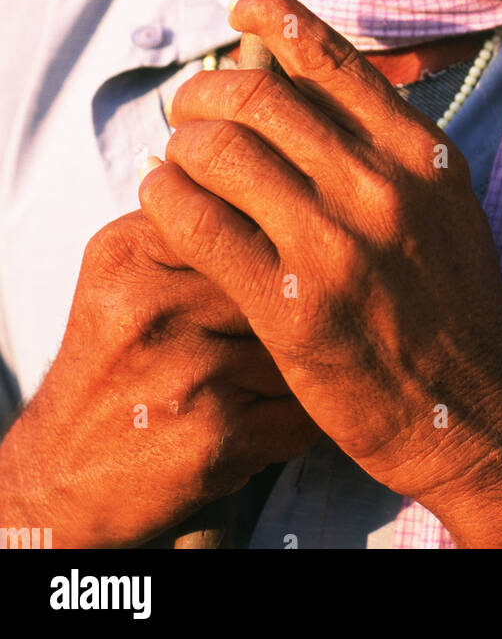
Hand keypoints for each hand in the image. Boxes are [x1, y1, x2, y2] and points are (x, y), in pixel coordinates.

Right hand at [0, 210, 316, 547]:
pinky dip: (295, 421)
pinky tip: (257, 420)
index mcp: (130, 251)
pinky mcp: (214, 436)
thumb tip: (263, 169)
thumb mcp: (124, 273)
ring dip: (297, 367)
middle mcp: (152, 305)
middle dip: (288, 308)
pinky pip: (301, 411)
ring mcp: (185, 372)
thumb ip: (185, 220)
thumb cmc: (112, 364)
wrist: (61, 473)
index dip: (270, 249)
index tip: (268, 269)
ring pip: (297, 343)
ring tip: (250, 380)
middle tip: (271, 330)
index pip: (242, 216)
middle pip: (277, 277)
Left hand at [139, 0, 501, 522]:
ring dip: (181, 145)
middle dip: (206, 91)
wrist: (477, 418)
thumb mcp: (445, 203)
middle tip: (189, 108)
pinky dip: (166, 199)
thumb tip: (316, 77)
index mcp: (421, 154)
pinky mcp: (293, 308)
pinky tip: (162, 200)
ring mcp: (338, 247)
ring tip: (174, 159)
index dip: (275, 16)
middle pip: (260, 98)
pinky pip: (201, 225)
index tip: (241, 7)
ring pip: (221, 153)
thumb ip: (390, 141)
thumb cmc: (456, 307)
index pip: (333, 58)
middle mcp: (383, 188)